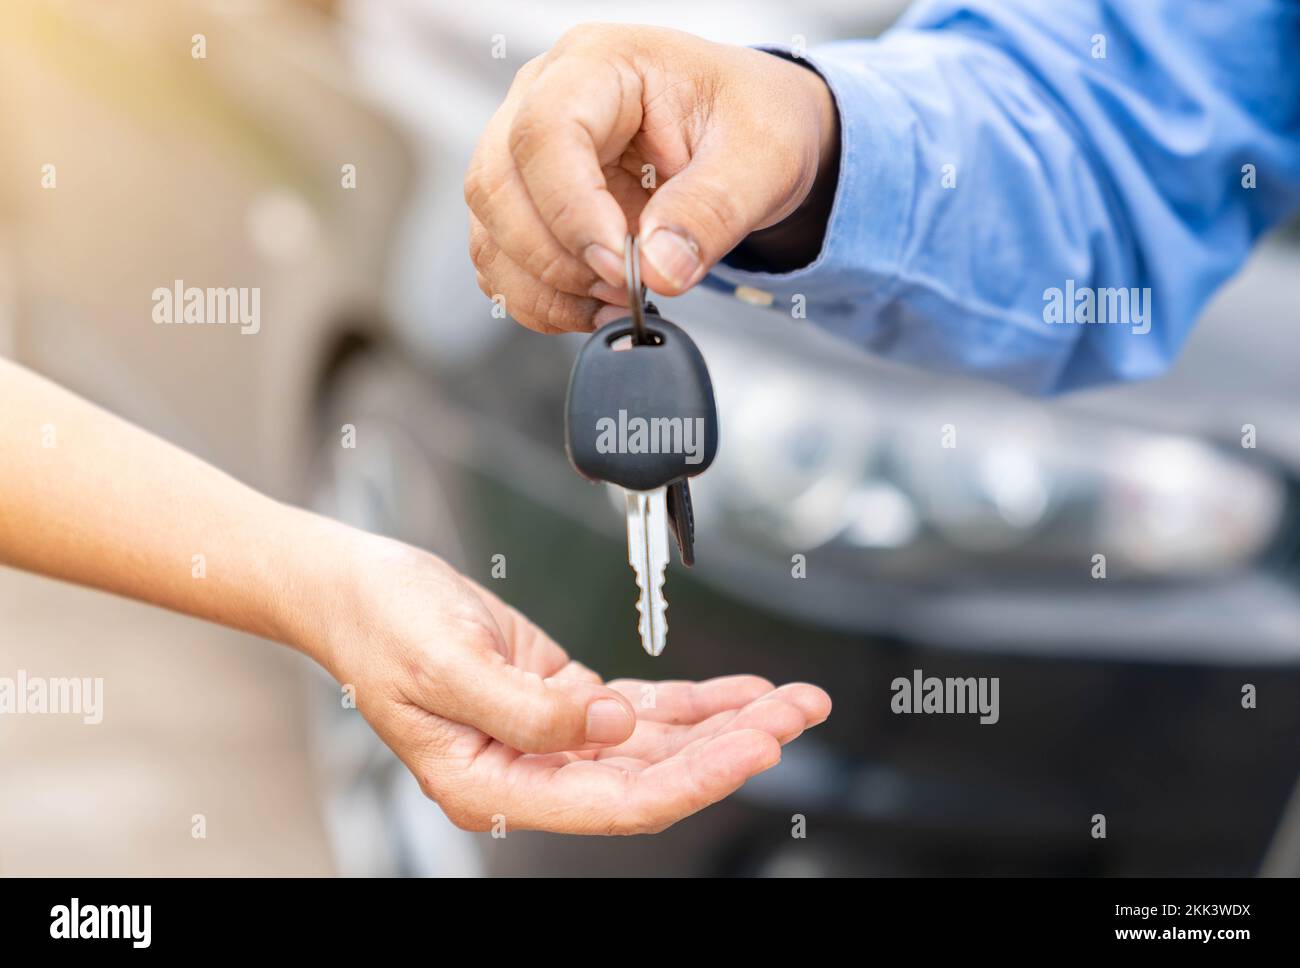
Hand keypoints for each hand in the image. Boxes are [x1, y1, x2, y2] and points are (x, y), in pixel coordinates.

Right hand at [307, 531, 830, 834]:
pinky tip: (740, 693)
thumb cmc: (382, 624)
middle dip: (729, 747)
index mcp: (493, 786)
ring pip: (658, 744)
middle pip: (652, 776)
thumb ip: (532, 710)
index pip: (616, 801)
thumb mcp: (448, 664)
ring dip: (726, 724)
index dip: (692, 779)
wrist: (357, 587)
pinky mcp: (565, 701)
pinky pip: (644, 709)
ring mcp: (552, 739)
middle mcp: (531, 772)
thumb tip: (614, 728)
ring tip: (790, 702)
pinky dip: (696, 700)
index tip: (753, 748)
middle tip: (794, 717)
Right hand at [464, 23, 838, 333]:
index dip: (573, 209)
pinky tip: (598, 306)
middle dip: (559, 258)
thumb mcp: (762, 156)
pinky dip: (543, 302)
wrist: (746, 139)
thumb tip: (659, 270)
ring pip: (490, 234)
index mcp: (598, 64)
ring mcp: (523, 156)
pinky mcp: (525, 209)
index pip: (545, 133)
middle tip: (629, 287)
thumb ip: (714, 209)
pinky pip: (502, 267)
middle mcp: (541, 101)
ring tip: (621, 299)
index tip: (622, 263)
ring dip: (548, 288)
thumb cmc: (750, 121)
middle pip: (496, 186)